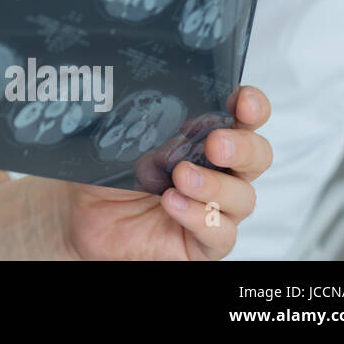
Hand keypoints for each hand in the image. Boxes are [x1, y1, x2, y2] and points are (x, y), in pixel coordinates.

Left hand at [63, 85, 272, 259]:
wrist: (86, 219)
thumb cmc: (111, 177)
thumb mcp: (122, 142)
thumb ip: (141, 124)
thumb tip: (146, 102)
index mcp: (204, 141)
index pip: (244, 120)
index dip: (252, 108)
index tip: (241, 100)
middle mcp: (219, 174)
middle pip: (257, 157)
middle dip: (243, 147)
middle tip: (216, 144)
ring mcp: (216, 210)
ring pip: (243, 197)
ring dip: (214, 184)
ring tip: (182, 176)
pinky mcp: (204, 244)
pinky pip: (219, 233)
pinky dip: (198, 216)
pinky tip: (172, 202)